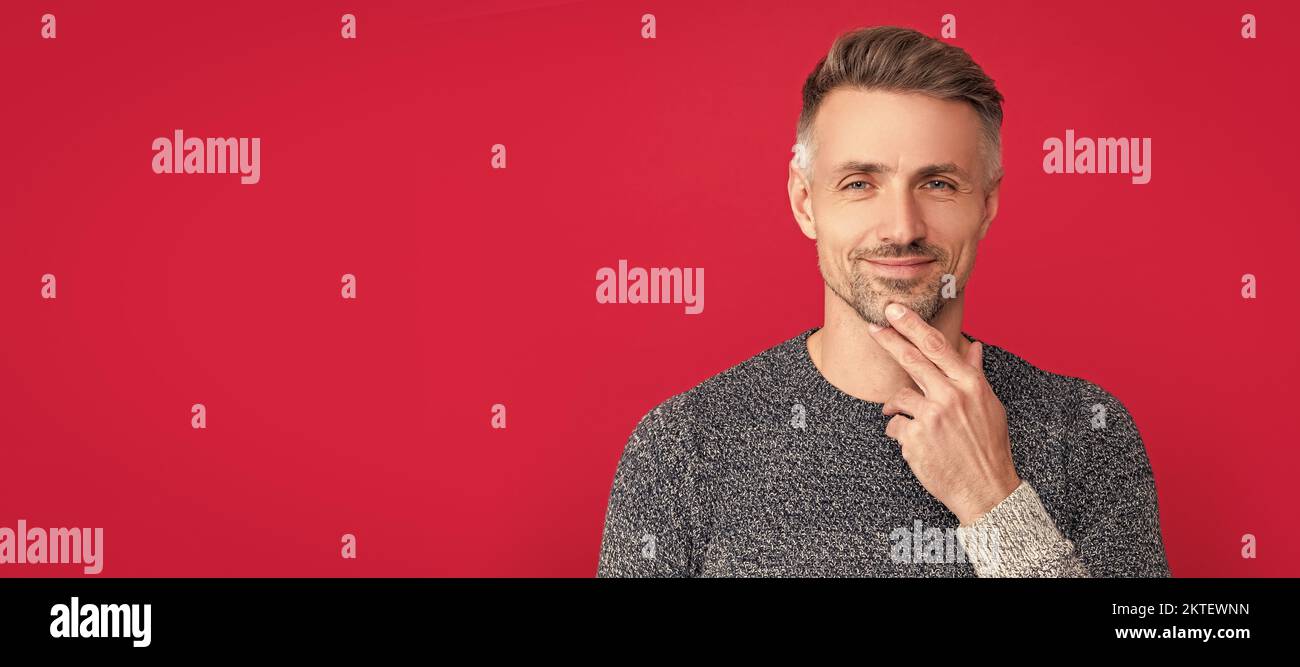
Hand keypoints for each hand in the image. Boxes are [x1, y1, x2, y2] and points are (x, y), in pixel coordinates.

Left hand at [868, 302, 1020, 524]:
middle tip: (873, 326)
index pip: (937, 346)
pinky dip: (901, 434)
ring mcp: (932, 417)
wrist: (987, 490)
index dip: (913, 325)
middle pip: (912, 359)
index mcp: (971, 385)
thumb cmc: (989, 447)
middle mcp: (951, 396)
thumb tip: (975, 345)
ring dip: (900, 409)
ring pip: (899, 397)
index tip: (895, 310)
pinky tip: (918, 446)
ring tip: (917, 426)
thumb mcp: (990, 406)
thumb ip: (975, 374)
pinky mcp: (915, 438)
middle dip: (889, 339)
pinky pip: (895, 425)